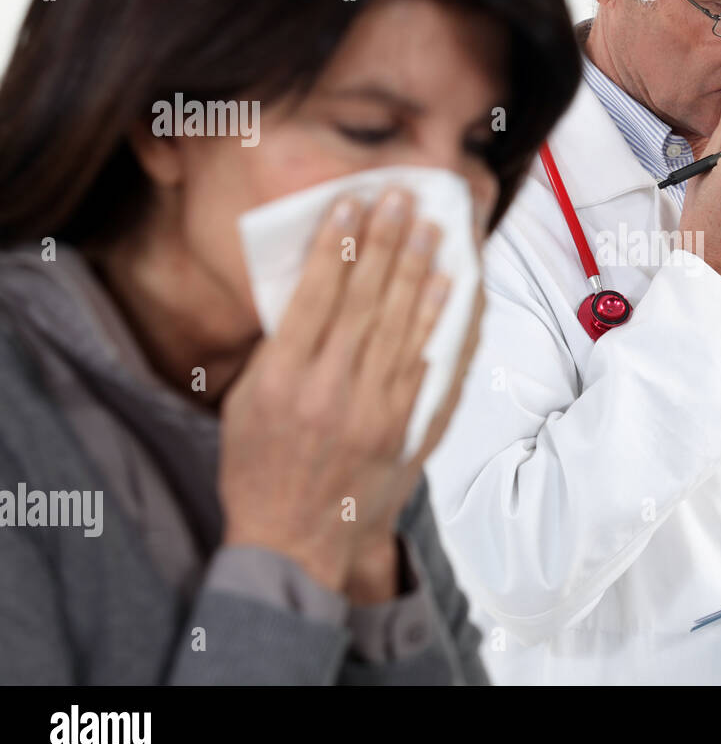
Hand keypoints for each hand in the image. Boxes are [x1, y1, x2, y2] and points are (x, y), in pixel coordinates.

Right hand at [219, 187, 463, 595]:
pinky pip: (433, 365)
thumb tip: (314, 293)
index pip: (315, 296)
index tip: (352, 205)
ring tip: (434, 228)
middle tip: (403, 199)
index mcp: (281, 380)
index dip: (336, 245)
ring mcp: (377, 410)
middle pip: (366, 301)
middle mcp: (331, 390)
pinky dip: (445, 323)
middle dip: (386, 243)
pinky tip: (454, 290)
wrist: (295, 545)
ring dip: (421, 271)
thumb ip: (278, 351)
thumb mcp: (244, 406)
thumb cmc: (259, 470)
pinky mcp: (409, 429)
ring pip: (405, 326)